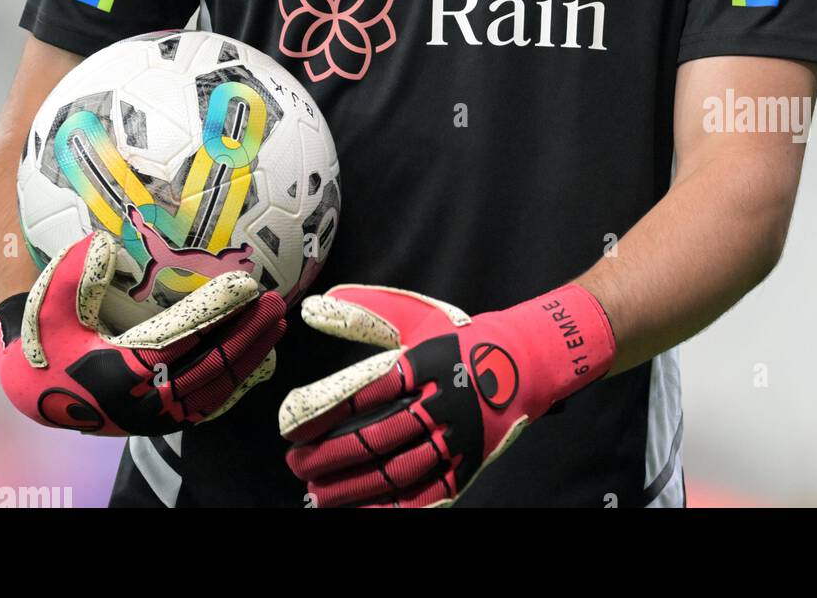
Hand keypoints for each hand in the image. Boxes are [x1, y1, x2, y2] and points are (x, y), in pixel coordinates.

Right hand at [0, 230, 284, 435]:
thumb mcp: (46, 305)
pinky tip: (260, 358)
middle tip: (276, 303)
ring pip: (214, 390)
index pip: (178, 342)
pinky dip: (237, 382)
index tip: (246, 286)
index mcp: (113, 375)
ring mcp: (153, 416)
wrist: (31, 388)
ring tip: (277, 324)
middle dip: (246, 336)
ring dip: (249, 356)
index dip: (215, 313)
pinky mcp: (161, 418)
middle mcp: (138, 404)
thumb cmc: (43, 339)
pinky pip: (208, 404)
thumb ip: (72, 275)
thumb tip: (101, 244)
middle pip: (207, 370)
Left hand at [278, 282, 614, 506]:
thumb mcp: (416, 316)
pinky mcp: (467, 465)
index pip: (368, 389)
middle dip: (331, 456)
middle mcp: (442, 400)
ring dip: (353, 486)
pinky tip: (359, 511)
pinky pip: (425, 495)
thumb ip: (365, 311)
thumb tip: (315, 303)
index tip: (290, 423)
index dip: (327, 409)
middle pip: (379, 435)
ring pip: (399, 470)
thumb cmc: (460, 338)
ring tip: (316, 493)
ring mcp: (457, 437)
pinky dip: (389, 508)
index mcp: (425, 361)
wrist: (525, 362)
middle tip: (295, 464)